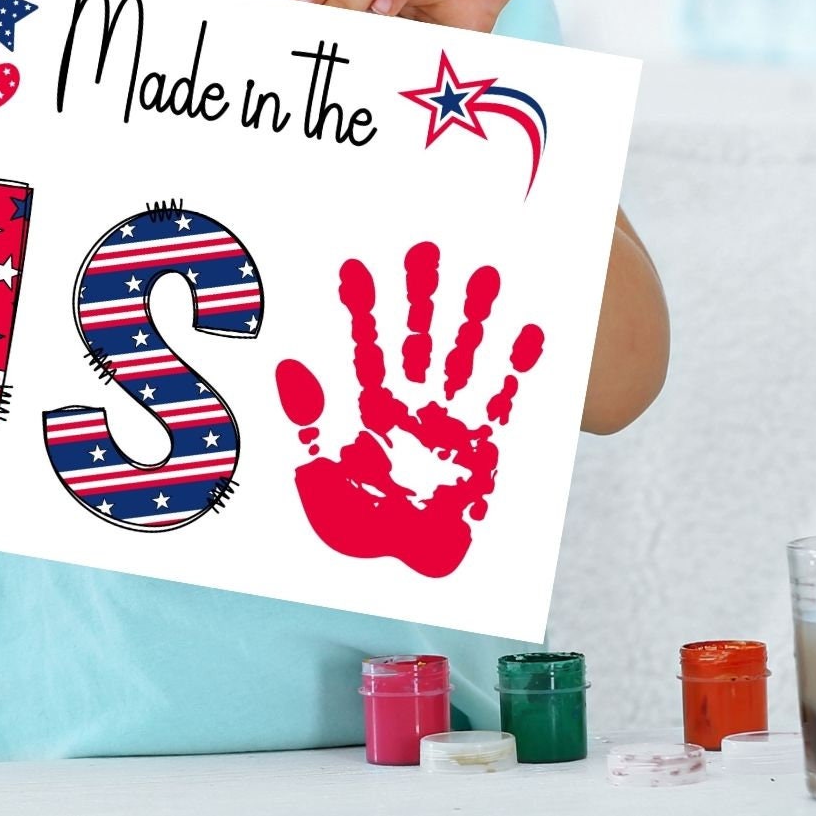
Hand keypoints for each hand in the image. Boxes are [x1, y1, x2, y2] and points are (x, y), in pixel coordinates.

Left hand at [274, 242, 545, 578]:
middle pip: (417, 334)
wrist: (411, 567)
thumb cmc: (361, 524)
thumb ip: (309, 421)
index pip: (365, 342)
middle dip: (420, 294)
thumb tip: (288, 367)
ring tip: (483, 273)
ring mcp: (451, 415)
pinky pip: (502, 394)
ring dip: (471, 317)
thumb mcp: (319, 478)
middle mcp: (412, 399)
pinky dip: (514, 364)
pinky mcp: (486, 439)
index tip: (356, 264)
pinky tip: (527, 329)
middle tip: (424, 248)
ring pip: (461, 353)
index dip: (361, 306)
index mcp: (368, 403)